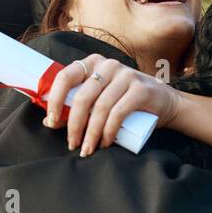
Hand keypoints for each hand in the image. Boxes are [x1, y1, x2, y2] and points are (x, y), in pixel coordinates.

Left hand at [41, 54, 184, 155]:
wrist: (163, 102)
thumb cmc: (123, 101)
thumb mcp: (98, 98)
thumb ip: (75, 105)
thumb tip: (48, 121)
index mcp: (92, 63)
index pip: (65, 77)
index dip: (55, 101)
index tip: (52, 122)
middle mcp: (108, 65)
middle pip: (82, 98)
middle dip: (74, 125)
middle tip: (72, 144)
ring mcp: (126, 75)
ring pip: (100, 108)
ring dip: (91, 134)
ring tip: (88, 149)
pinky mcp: (141, 89)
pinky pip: (118, 113)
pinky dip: (108, 131)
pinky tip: (105, 143)